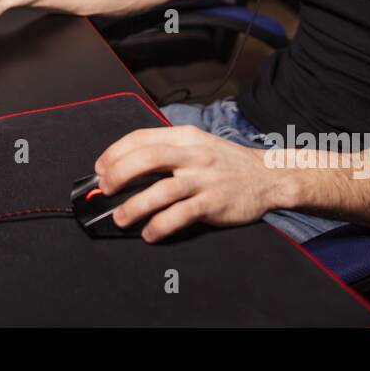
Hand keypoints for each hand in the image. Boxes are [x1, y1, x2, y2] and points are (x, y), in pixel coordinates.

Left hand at [92, 125, 288, 242]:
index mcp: (185, 137)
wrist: (268, 176)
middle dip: (119, 174)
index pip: (142, 138)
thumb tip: (127, 165)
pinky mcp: (213, 203)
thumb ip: (167, 151)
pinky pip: (180, 215)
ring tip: (121, 218)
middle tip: (106, 189)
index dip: (115, 152)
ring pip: (160, 190)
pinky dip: (159, 226)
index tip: (101, 168)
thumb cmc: (226, 162)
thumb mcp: (197, 144)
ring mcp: (203, 179)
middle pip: (146, 158)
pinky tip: (149, 233)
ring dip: (134, 206)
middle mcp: (193, 155)